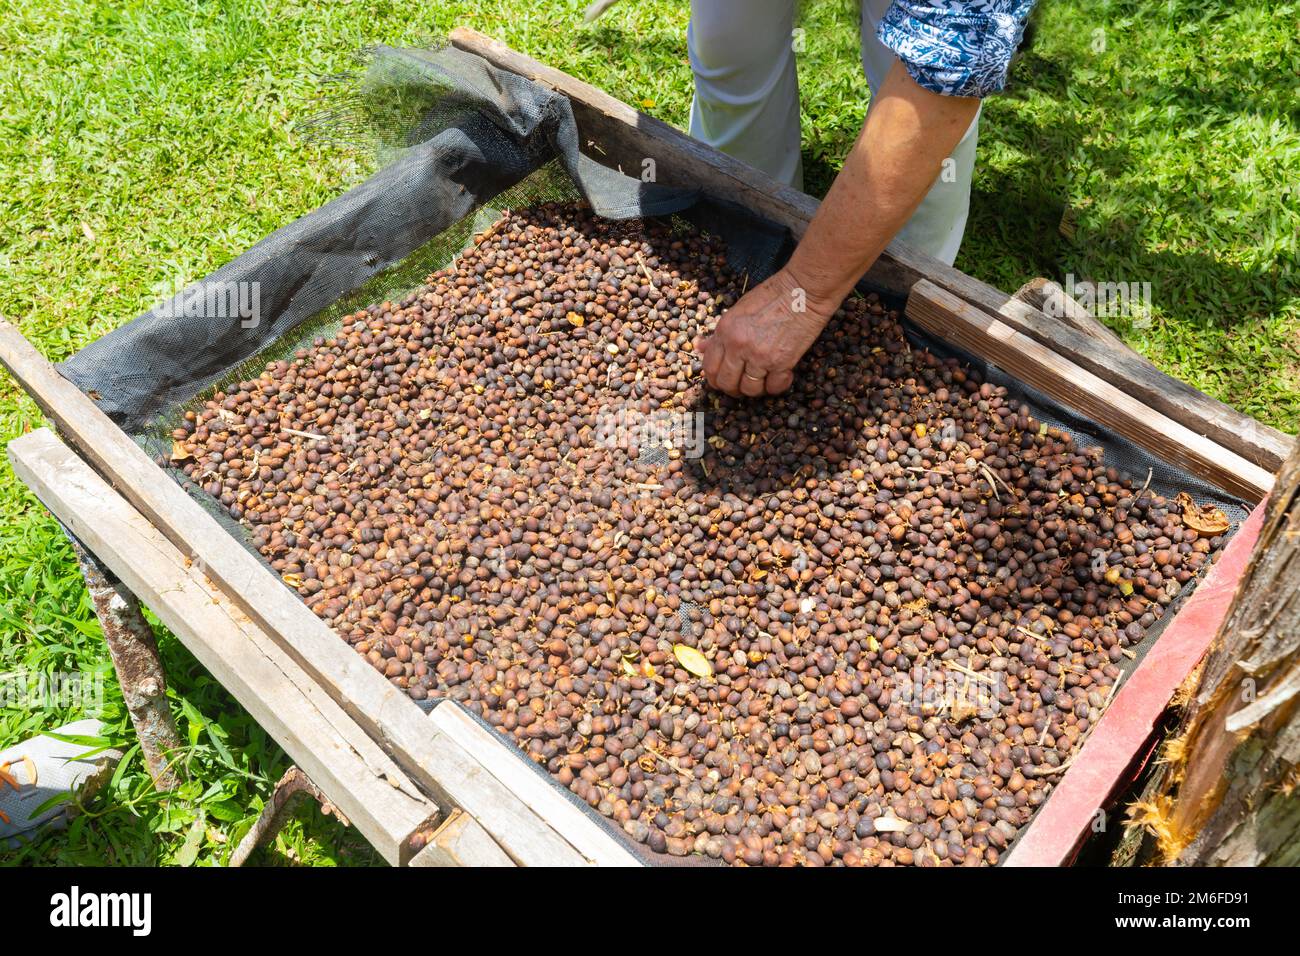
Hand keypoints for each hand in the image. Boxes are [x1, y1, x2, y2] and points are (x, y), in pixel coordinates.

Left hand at [693, 266, 836, 397]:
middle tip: (743, 385)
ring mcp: (760, 355)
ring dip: (757, 389)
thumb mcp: (738, 310)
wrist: (803, 291)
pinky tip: (783, 376)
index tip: (723, 380)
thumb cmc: (772, 296)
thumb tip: (699, 346)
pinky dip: (778, 386)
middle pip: (727, 383)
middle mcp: (738, 345)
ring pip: (750, 389)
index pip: (709, 367)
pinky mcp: (782, 362)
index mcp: (725, 331)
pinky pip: (775, 387)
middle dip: (733, 389)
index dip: (715, 379)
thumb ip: (719, 333)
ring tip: (764, 380)